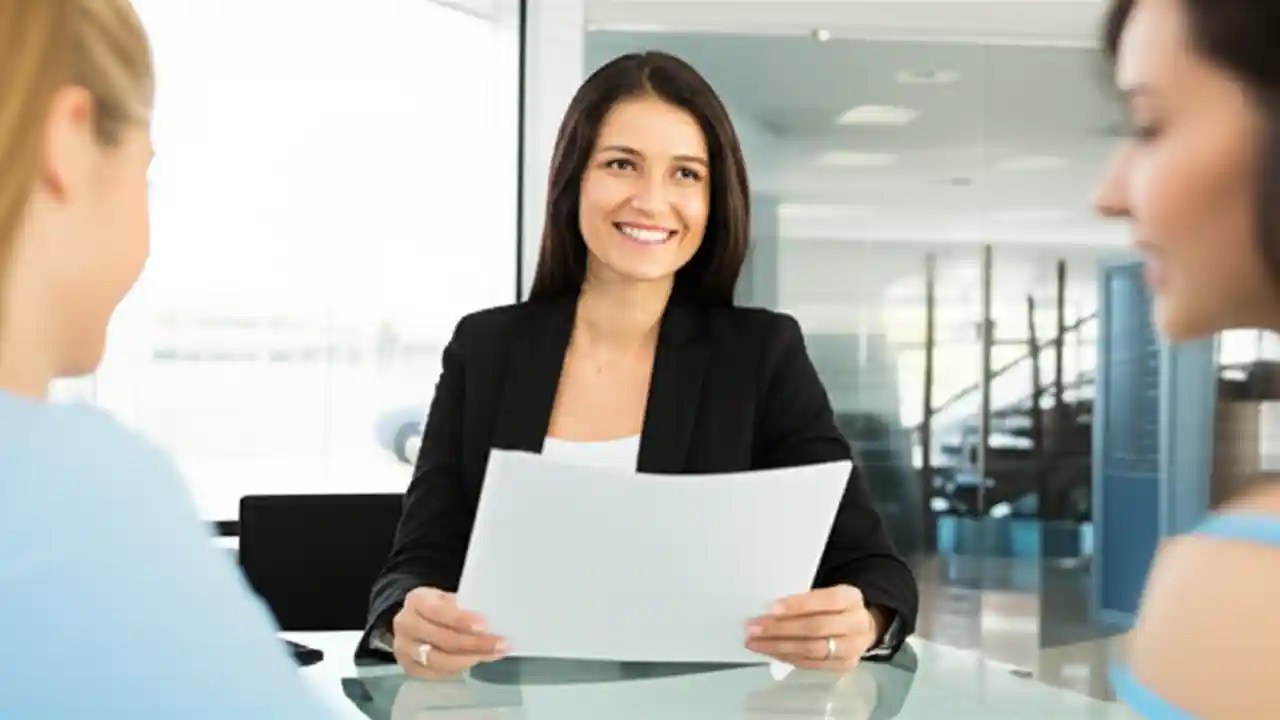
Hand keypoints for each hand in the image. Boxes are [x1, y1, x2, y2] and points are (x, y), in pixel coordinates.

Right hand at [391, 587, 507, 678]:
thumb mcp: (448, 597)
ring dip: (469, 659)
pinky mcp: (409, 667)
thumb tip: (494, 620)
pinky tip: (477, 660)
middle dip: (474, 643)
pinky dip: (459, 668)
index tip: (485, 625)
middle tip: (500, 644)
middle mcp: (405, 624)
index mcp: (416, 600)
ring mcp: (404, 648)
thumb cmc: (439, 606)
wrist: (415, 619)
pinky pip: (437, 673)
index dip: (461, 619)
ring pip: (438, 660)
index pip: (437, 611)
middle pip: (441, 639)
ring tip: (492, 654)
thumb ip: (464, 606)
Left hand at [744, 585, 879, 671]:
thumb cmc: (833, 606)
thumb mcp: (826, 593)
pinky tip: (769, 651)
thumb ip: (804, 599)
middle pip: (816, 628)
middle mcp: (856, 624)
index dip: (797, 605)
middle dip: (780, 629)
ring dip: (778, 646)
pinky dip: (787, 656)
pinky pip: (810, 663)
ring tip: (754, 642)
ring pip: (811, 649)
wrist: (861, 627)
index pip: (825, 601)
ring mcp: (852, 649)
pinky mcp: (843, 666)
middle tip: (752, 628)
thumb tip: (768, 610)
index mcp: (850, 598)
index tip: (769, 608)